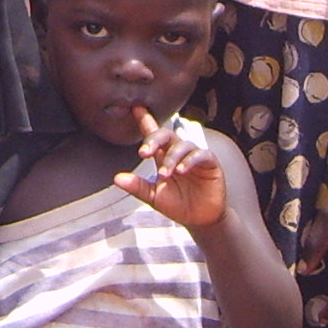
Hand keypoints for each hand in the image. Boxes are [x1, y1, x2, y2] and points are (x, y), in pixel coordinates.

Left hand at [115, 111, 225, 229]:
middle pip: (166, 135)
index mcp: (163, 157)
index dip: (145, 120)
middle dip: (154, 139)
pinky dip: (189, 161)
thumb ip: (138, 187)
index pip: (153, 135)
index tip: (135, 107)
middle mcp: (178, 152)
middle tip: (144, 152)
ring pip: (182, 146)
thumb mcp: (154, 197)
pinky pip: (200, 155)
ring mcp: (194, 156)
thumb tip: (117, 178)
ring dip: (171, 158)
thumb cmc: (178, 205)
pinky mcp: (209, 163)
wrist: (199, 220)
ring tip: (164, 174)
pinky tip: (181, 170)